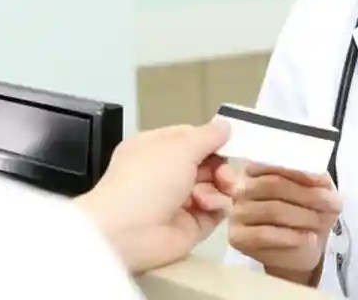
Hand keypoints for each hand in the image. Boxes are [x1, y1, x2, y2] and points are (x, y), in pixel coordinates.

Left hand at [74, 120, 233, 274]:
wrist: (127, 232)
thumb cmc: (147, 180)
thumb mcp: (180, 146)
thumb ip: (208, 135)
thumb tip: (225, 125)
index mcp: (155, 149)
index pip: (191, 139)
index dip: (211, 140)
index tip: (229, 143)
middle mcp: (166, 173)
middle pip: (207, 163)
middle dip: (221, 166)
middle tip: (225, 175)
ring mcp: (178, 201)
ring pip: (215, 186)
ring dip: (221, 185)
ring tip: (218, 190)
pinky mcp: (190, 226)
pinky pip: (215, 210)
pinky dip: (218, 205)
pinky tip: (208, 205)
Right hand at [225, 162, 341, 285]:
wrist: (300, 249)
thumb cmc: (306, 212)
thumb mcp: (318, 191)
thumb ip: (317, 179)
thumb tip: (320, 177)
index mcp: (257, 168)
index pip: (274, 163)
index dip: (300, 171)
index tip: (324, 182)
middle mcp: (242, 187)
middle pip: (273, 185)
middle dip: (308, 195)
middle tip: (333, 206)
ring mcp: (237, 212)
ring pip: (272, 210)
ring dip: (302, 216)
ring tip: (319, 223)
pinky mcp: (237, 237)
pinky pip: (264, 235)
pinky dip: (291, 236)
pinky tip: (308, 238)